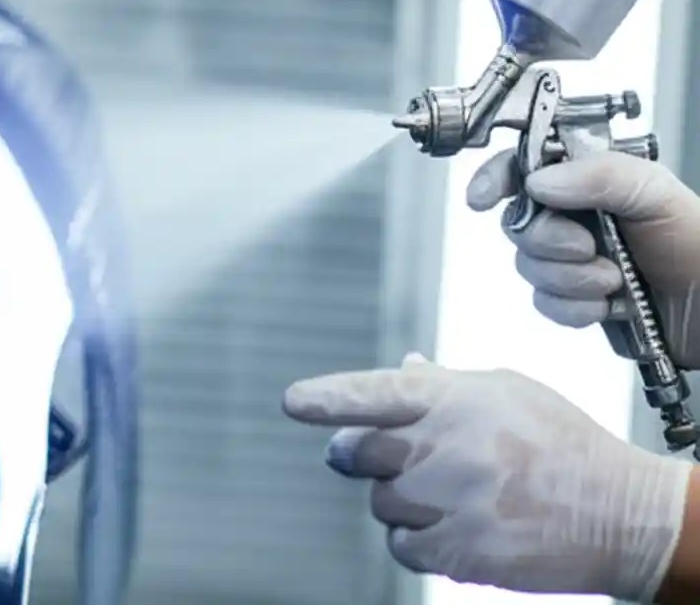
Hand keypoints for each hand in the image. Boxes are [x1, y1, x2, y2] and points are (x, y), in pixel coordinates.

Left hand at [282, 354, 692, 601]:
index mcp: (457, 399)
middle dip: (358, 454)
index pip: (379, 393)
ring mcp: (454, 502)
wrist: (622, 515)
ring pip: (380, 502)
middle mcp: (449, 447)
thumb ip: (444, 385)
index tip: (293, 402)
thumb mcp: (508, 393)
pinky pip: (401, 546)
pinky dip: (416, 539)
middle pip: (359, 453)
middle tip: (383, 456)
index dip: (332, 398)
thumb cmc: (558, 443)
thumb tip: (401, 365)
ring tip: (453, 493)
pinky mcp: (461, 551)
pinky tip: (456, 525)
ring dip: (400, 499)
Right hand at [468, 149, 699, 367]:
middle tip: (588, 247)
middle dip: (550, 242)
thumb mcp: (656, 194)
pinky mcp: (573, 298)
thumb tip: (537, 182)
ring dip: (570, 279)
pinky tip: (606, 306)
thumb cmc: (697, 245)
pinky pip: (544, 303)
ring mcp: (572, 259)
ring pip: (528, 267)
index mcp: (590, 180)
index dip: (497, 177)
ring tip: (612, 281)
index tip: (484, 197)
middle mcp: (574, 216)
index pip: (526, 166)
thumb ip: (600, 176)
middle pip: (519, 223)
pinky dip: (574, 308)